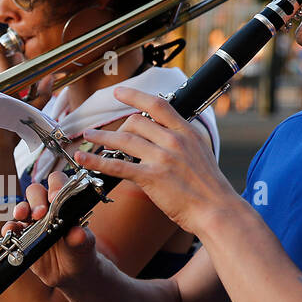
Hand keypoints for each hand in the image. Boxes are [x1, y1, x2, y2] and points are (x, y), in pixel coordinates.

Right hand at [6, 170, 99, 288]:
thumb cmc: (80, 252)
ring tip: (23, 217)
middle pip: (36, 191)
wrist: (70, 274)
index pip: (58, 183)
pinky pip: (11, 228)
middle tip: (40, 213)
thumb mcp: (84, 245)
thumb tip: (78, 233)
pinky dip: (9, 228)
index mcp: (65, 203)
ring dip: (20, 209)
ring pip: (22, 206)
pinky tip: (11, 232)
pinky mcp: (22, 236)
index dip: (55, 185)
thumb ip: (81, 238)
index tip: (54, 197)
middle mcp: (47, 208)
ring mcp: (33, 221)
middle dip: (36, 199)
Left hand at [76, 87, 233, 233]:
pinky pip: (117, 166)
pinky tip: (84, 158)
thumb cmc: (209, 187)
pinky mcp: (152, 177)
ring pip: (123, 140)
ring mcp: (162, 158)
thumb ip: (182, 141)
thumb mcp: (201, 153)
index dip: (134, 96)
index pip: (157, 105)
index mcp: (186, 132)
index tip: (118, 92)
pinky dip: (96, 161)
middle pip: (135, 123)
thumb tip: (164, 135)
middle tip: (105, 135)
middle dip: (116, 128)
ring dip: (101, 138)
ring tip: (88, 137)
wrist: (217, 209)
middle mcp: (173, 140)